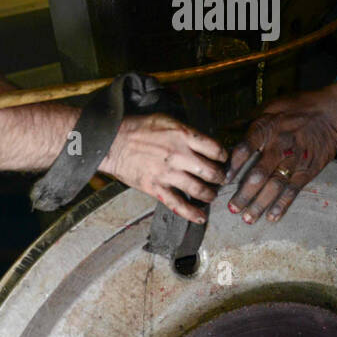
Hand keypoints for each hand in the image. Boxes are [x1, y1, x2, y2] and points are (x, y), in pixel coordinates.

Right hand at [99, 114, 227, 222]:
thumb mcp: (166, 120)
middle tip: (221, 179)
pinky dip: (192, 213)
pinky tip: (200, 217)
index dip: (223, 157)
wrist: (113, 141)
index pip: (215, 149)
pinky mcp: (156, 187)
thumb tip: (202, 141)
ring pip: (199, 189)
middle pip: (211, 171)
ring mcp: (168, 173)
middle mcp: (179, 155)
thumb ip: (186, 131)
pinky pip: (178, 204)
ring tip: (211, 195)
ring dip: (209, 195)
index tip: (223, 160)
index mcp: (183, 135)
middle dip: (220, 178)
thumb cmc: (138, 128)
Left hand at [224, 89, 336, 223]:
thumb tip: (223, 128)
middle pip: (259, 173)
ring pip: (275, 186)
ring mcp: (294, 160)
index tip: (223, 180)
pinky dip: (282, 205)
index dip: (234, 165)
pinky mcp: (308, 170)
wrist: (330, 112)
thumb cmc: (296, 107)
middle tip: (232, 208)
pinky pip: (293, 190)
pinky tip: (272, 217)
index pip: (245, 148)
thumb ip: (246, 120)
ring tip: (248, 218)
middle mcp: (279, 146)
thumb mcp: (269, 106)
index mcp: (266, 128)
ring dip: (260, 204)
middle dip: (244, 193)